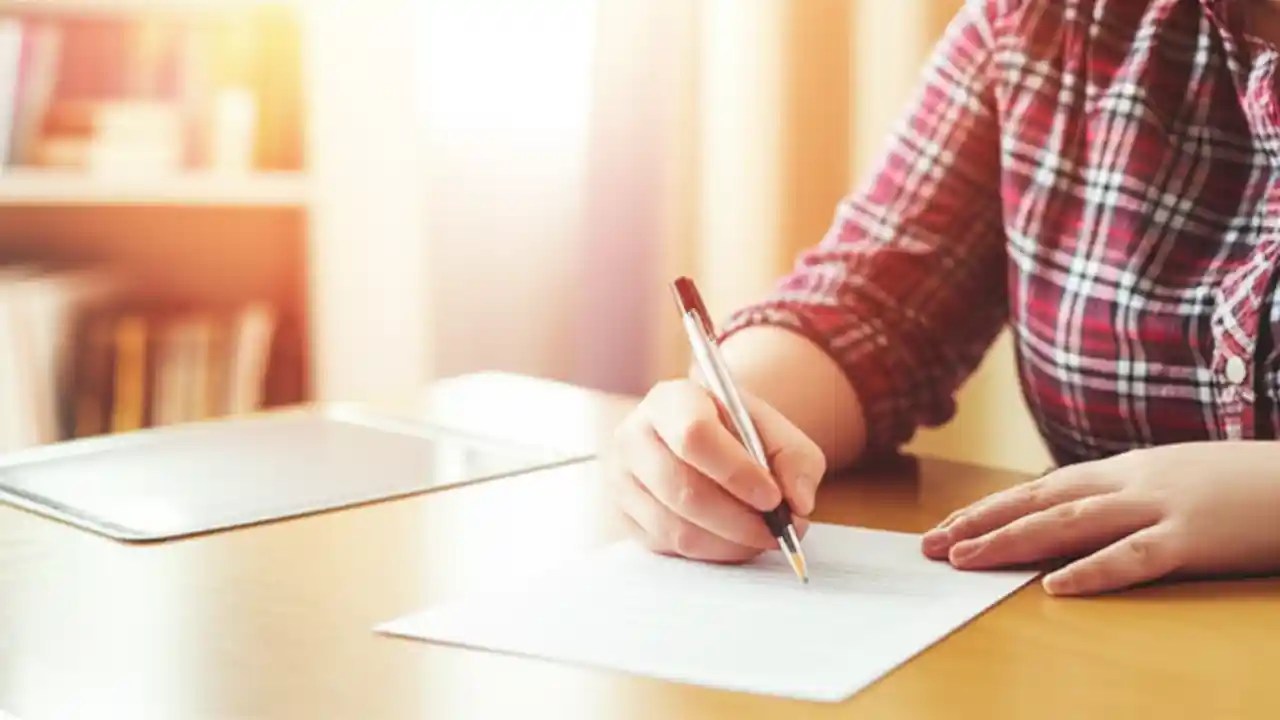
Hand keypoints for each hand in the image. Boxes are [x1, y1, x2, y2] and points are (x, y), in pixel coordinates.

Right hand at [609, 379, 825, 562]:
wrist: (706, 443)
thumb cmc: (740, 436)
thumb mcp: (777, 434)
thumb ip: (796, 461)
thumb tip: (797, 502)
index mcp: (671, 400)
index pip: (694, 437)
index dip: (736, 473)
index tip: (773, 497)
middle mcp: (634, 436)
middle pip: (683, 490)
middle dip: (740, 520)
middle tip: (778, 530)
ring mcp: (622, 479)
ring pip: (677, 528)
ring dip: (730, 543)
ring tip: (763, 536)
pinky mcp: (624, 517)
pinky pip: (670, 548)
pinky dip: (712, 552)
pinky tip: (735, 539)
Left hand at [921, 442, 1279, 595]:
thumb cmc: (1241, 486)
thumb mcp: (1172, 481)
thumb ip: (1123, 497)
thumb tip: (1073, 519)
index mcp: (1124, 470)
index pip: (1040, 488)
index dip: (989, 508)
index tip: (946, 527)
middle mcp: (1131, 481)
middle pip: (1039, 501)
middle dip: (980, 523)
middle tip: (930, 546)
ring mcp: (1162, 506)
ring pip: (1071, 523)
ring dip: (1012, 541)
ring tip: (965, 559)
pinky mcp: (1196, 537)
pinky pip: (1137, 557)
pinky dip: (1094, 571)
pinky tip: (1055, 586)